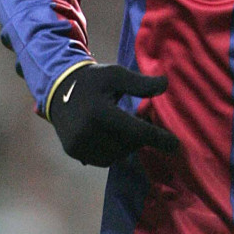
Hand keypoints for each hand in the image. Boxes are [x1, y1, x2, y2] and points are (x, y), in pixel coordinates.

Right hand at [49, 64, 177, 166]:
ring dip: (127, 146)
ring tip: (127, 130)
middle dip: (140, 138)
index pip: (136, 131)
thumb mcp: (116, 74)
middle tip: (144, 125)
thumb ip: (141, 83)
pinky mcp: (73, 151)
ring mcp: (78, 144)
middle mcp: (87, 132)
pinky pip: (102, 160)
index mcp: (100, 112)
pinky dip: (113, 151)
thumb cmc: (92, 80)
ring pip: (116, 155)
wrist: (58, 88)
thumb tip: (165, 84)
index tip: (175, 145)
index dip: (158, 139)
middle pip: (127, 145)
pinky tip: (114, 137)